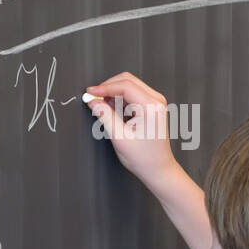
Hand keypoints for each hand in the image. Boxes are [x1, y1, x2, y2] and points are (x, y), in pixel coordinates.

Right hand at [85, 72, 181, 192]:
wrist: (158, 169)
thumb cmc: (144, 158)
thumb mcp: (120, 138)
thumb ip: (105, 116)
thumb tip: (93, 101)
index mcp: (151, 107)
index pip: (124, 86)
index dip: (104, 88)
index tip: (90, 93)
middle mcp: (156, 101)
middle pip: (127, 80)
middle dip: (107, 87)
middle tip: (94, 99)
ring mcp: (155, 102)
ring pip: (129, 85)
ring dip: (113, 93)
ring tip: (105, 110)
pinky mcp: (152, 105)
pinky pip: (132, 93)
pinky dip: (119, 99)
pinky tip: (114, 113)